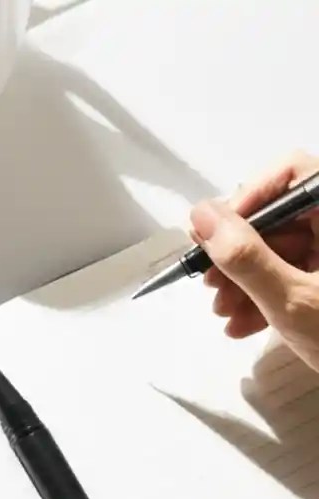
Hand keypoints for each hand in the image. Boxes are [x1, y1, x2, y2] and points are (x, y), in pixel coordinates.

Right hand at [193, 151, 318, 370]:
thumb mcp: (294, 302)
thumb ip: (245, 257)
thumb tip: (201, 213)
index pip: (293, 173)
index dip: (250, 198)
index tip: (217, 238)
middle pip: (281, 217)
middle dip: (238, 253)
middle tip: (210, 286)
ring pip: (282, 249)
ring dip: (244, 280)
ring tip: (223, 312)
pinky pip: (295, 274)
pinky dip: (266, 296)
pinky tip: (243, 325)